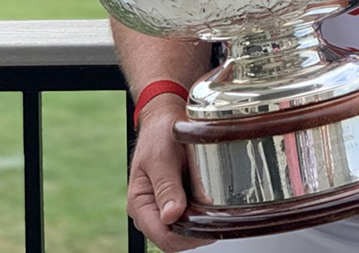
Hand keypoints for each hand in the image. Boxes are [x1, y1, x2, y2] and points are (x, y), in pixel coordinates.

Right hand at [127, 98, 210, 251]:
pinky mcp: (176, 200)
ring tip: (217, 208)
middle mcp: (150, 210)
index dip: (188, 238)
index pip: (164, 238)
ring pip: (185, 230)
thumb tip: (171, 216)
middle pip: (175, 239)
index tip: (209, 226)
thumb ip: (166, 187)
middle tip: (219, 217)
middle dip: (197, 232)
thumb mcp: (161, 158)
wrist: (166, 119)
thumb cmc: (159, 135)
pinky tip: (212, 202)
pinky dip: (202, 213)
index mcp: (139, 203)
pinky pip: (190, 216)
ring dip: (201, 223)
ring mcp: (163, 207)